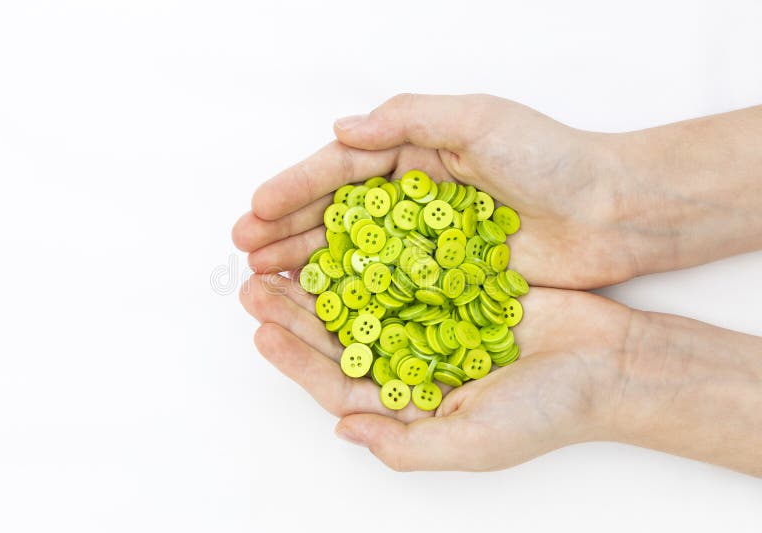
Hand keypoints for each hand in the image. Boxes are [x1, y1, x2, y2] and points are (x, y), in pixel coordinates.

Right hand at [233, 94, 648, 288]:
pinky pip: (387, 282)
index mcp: (416, 150)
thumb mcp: (480, 120)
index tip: (257, 208)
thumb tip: (342, 129)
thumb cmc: (553, 158)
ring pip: (355, 249)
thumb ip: (409, 119)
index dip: (296, 187)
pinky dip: (352, 290)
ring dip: (308, 260)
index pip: (342, 168)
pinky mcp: (444, 273)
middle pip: (336, 210)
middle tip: (245, 250)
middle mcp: (413, 193)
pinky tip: (319, 300)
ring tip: (265, 275)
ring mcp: (426, 237)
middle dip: (288, 227)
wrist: (611, 212)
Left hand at [239, 273, 628, 470]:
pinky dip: (372, 259)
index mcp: (411, 406)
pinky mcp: (452, 292)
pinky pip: (401, 272)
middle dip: (295, 315)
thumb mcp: (476, 441)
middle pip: (341, 340)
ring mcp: (431, 326)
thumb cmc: (550, 411)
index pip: (339, 385)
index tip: (261, 333)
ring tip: (283, 260)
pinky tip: (345, 240)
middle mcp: (413, 366)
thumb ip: (408, 445)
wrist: (610, 362)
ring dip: (324, 284)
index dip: (297, 362)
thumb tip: (345, 432)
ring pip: (363, 303)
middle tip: (255, 285)